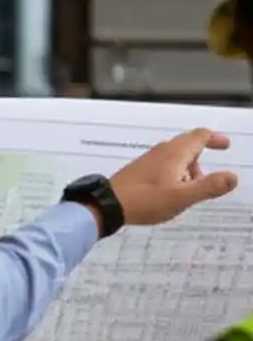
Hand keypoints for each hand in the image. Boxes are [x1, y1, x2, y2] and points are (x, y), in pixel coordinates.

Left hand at [110, 128, 238, 225]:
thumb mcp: (182, 197)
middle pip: (188, 145)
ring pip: (175, 156)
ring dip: (187, 169)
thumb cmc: (145, 200)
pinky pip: (163, 165)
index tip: (225, 146)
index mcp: (175, 153)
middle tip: (205, 180)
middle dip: (201, 158)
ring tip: (187, 191)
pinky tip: (169, 192)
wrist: (107, 205)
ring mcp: (148, 159)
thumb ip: (209, 186)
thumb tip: (232, 177)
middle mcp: (162, 151)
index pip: (200, 136)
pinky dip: (173, 174)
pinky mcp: (138, 169)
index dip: (215, 139)